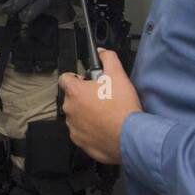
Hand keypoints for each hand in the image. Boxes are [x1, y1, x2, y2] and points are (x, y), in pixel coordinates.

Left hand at [58, 49, 141, 164]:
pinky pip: (80, 132)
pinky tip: (104, 127)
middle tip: (101, 98)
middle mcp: (70, 109)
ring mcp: (73, 126)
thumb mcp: (118, 76)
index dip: (75, 77)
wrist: (129, 137)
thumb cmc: (122, 108)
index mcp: (75, 92)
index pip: (64, 78)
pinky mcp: (79, 141)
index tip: (85, 81)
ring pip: (76, 115)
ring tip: (105, 113)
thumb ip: (108, 59)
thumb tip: (102, 52)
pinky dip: (89, 129)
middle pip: (72, 98)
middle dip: (84, 96)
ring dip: (86, 113)